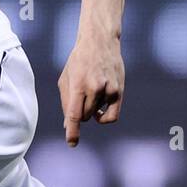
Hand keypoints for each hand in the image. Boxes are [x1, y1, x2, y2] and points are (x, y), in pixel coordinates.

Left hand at [58, 29, 123, 146]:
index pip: (75, 113)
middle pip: (85, 116)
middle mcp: (95, 88)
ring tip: (90, 94)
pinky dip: (104, 116)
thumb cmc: (78, 61)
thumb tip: (69, 125)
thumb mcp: (66, 78)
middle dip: (80, 114)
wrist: (100, 43)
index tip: (72, 143)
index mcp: (78, 84)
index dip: (73, 130)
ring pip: (97, 115)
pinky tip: (100, 108)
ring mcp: (109, 90)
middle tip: (78, 99)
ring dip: (92, 112)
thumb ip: (66, 102)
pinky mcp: (120, 91)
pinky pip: (112, 115)